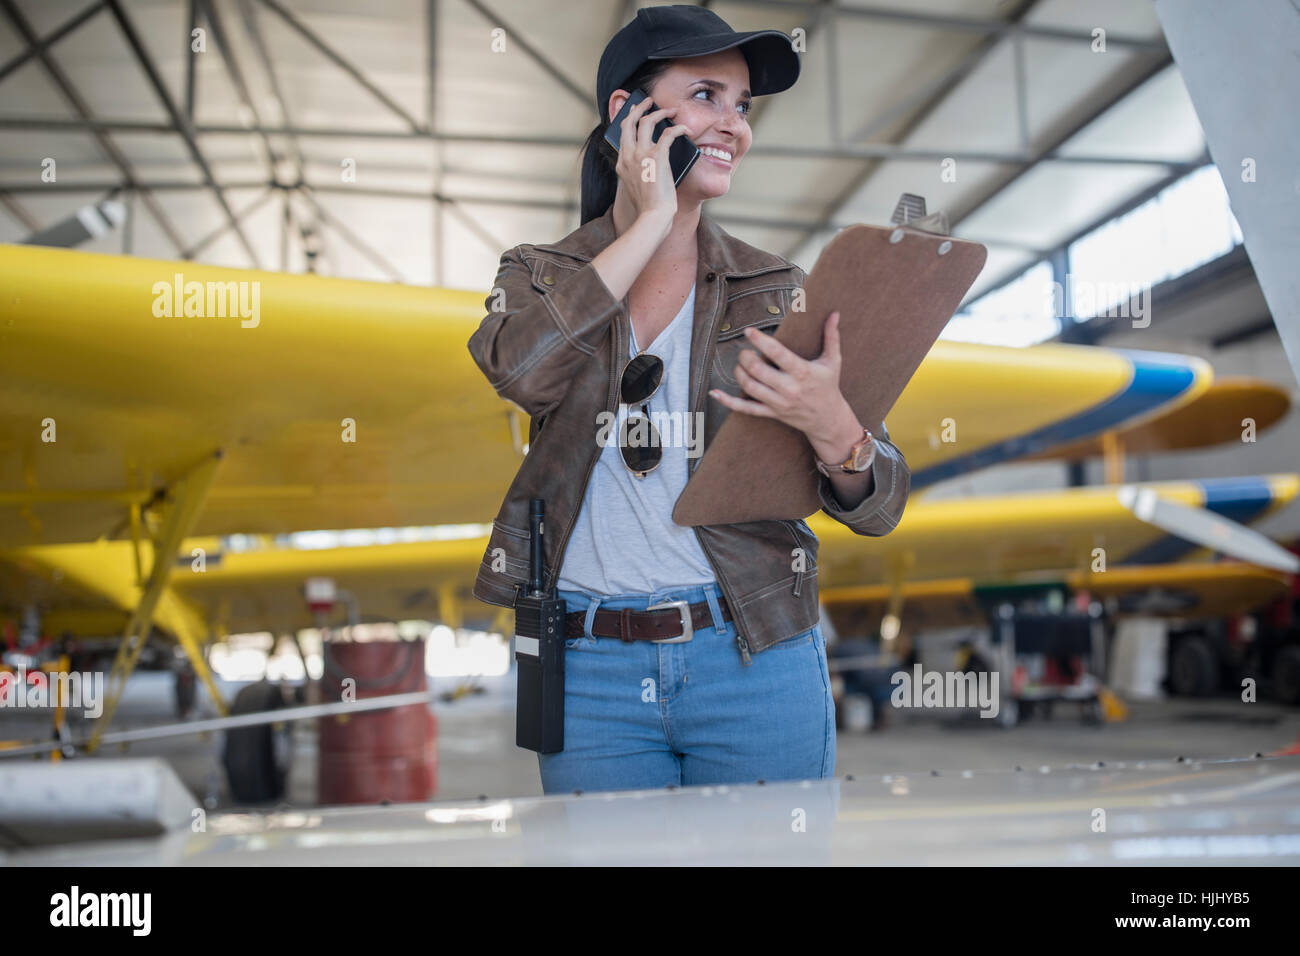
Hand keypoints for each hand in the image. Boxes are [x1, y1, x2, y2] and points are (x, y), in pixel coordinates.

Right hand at [613, 93, 690, 226]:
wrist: (652, 216)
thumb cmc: (648, 208)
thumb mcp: (636, 187)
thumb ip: (637, 172)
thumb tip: (650, 164)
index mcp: (622, 163)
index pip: (623, 136)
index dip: (629, 121)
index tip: (635, 114)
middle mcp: (628, 156)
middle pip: (629, 122)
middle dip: (639, 108)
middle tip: (648, 101)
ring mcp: (640, 155)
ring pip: (647, 122)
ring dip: (660, 112)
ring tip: (670, 110)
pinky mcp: (656, 156)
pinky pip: (668, 133)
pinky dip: (679, 128)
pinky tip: (686, 129)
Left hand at [709, 310, 852, 443]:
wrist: (828, 420)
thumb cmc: (828, 386)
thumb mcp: (833, 361)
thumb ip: (832, 336)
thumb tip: (835, 313)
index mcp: (802, 372)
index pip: (778, 354)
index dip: (761, 341)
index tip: (749, 331)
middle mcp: (788, 388)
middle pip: (758, 370)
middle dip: (746, 357)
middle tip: (746, 351)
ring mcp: (777, 403)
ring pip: (749, 387)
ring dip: (739, 372)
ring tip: (741, 364)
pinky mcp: (770, 413)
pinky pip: (745, 409)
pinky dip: (728, 401)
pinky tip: (715, 393)